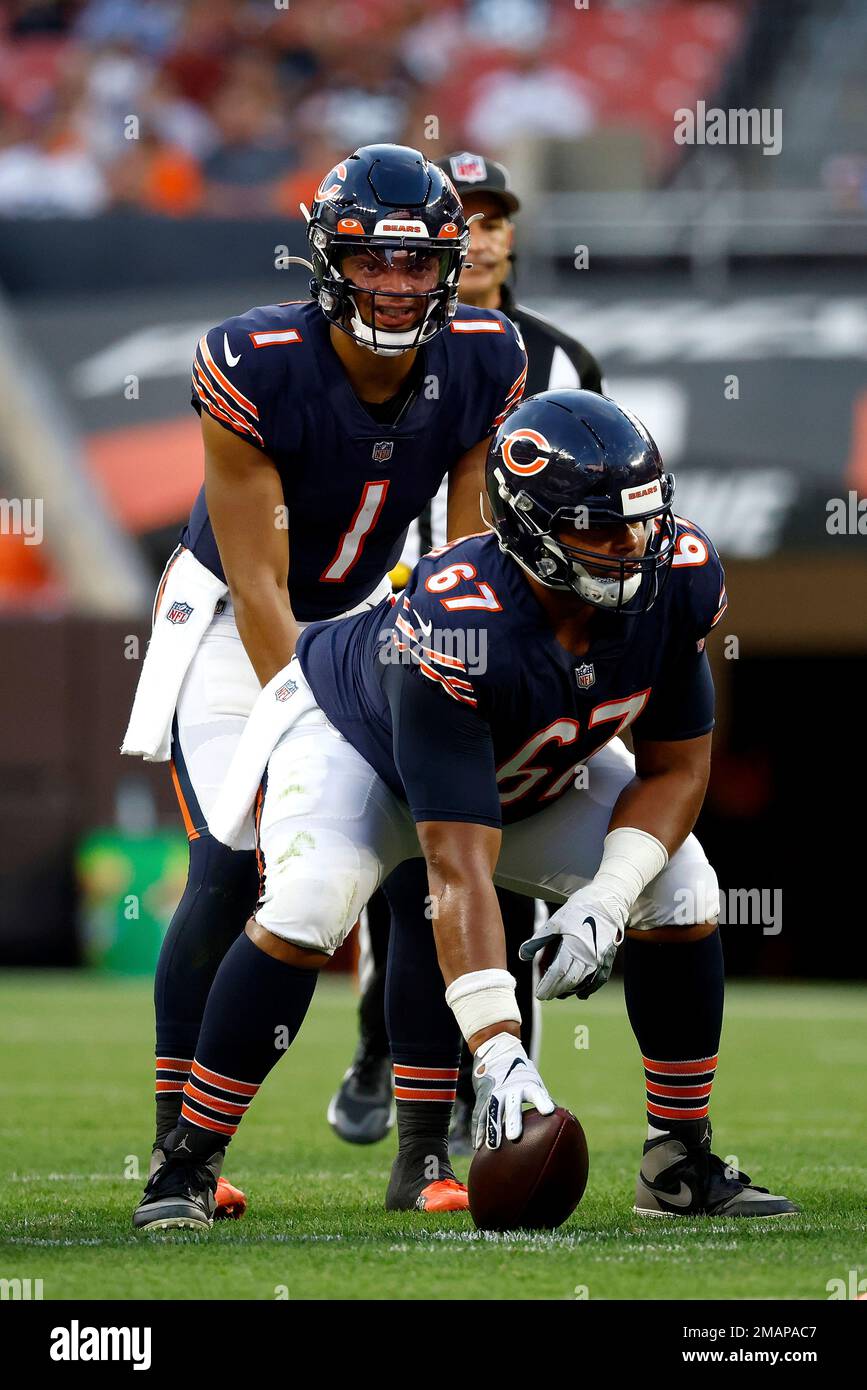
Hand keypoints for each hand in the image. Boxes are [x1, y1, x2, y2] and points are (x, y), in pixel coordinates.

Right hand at [471, 1032, 554, 1149]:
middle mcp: (510, 1088)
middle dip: (512, 1120)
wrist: (498, 1051)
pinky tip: (478, 1145)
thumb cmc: (521, 1072)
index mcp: (527, 1084)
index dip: (542, 1101)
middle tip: (514, 1137)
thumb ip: (544, 1099)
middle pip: (511, 1105)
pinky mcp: (483, 1095)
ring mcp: (494, 1091)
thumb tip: (563, 1119)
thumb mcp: (534, 1081)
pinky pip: (480, 1114)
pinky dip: (478, 1130)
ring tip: (493, 1146)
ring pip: (492, 1111)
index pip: (537, 1093)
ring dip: (492, 1128)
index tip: (549, 1111)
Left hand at [519, 886, 625, 1000]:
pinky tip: (579, 993)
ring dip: (569, 990)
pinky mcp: (607, 959)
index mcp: (573, 946)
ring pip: (583, 982)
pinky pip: (597, 980)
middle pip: (570, 980)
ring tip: (557, 993)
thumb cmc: (577, 910)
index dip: (548, 985)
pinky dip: (588, 988)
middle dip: (556, 990)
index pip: (558, 972)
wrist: (607, 902)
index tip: (539, 994)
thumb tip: (522, 956)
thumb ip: (538, 941)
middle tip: (545, 995)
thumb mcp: (554, 922)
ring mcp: (599, 959)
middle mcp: (588, 956)